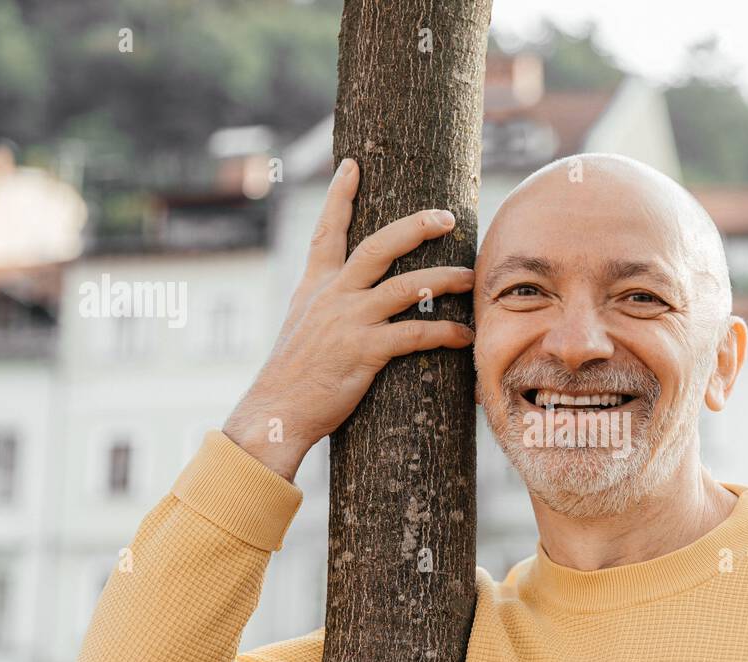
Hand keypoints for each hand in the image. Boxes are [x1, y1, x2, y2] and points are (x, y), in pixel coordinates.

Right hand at [223, 158, 474, 480]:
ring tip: (471, 277)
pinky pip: (414, 334)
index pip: (326, 231)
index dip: (339, 197)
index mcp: (314, 286)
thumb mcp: (301, 326)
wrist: (276, 410)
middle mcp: (332, 296)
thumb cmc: (293, 375)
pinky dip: (444, 333)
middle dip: (415, 227)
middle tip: (446, 216)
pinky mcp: (364, 351)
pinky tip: (464, 337)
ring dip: (444, 279)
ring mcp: (349, 321)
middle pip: (378, 246)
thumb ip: (324, 304)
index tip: (352, 165)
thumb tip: (346, 296)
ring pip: (406, 287)